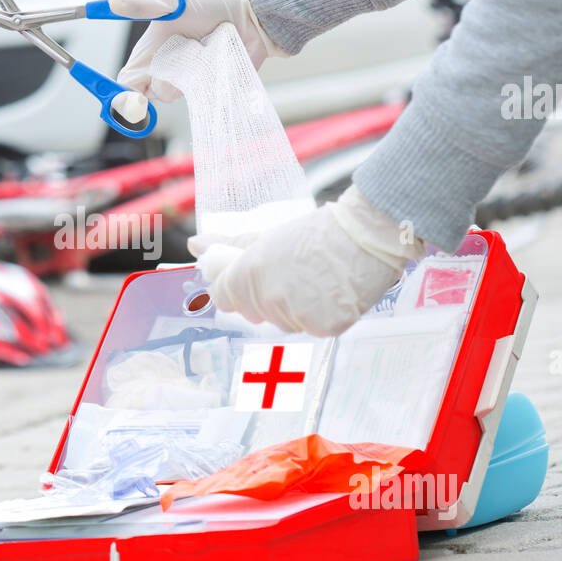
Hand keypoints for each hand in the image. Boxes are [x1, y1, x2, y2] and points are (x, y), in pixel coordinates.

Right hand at [114, 0, 284, 102]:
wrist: (249, 11)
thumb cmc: (209, 2)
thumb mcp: (173, 1)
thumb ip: (144, 4)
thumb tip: (114, 1)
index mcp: (150, 51)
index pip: (127, 82)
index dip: (124, 95)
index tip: (135, 98)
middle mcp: (165, 69)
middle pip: (149, 94)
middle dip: (163, 82)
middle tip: (182, 57)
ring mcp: (187, 81)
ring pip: (175, 96)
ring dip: (188, 77)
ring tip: (204, 49)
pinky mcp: (209, 88)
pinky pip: (202, 99)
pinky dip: (208, 85)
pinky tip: (216, 62)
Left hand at [188, 186, 426, 336]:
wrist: (367, 235)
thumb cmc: (317, 231)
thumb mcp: (268, 235)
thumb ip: (230, 245)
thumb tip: (195, 245)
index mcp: (250, 273)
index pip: (224, 297)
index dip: (237, 286)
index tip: (254, 276)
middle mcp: (270, 298)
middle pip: (254, 312)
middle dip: (267, 296)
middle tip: (293, 272)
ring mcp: (297, 316)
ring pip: (283, 323)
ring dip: (294, 309)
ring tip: (316, 280)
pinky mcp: (324, 328)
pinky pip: (311, 329)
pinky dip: (320, 316)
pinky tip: (331, 293)